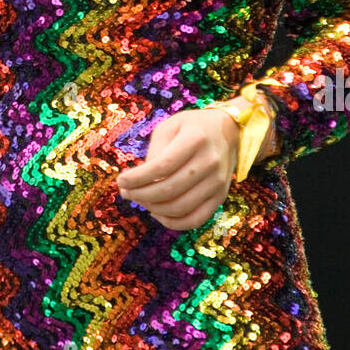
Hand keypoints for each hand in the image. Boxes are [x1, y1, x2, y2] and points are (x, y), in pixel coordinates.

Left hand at [115, 103, 241, 230]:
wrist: (228, 131)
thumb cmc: (192, 127)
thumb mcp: (170, 126)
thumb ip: (156, 151)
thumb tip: (142, 182)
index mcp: (195, 139)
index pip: (162, 166)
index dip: (138, 178)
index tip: (121, 181)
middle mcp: (210, 161)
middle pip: (169, 189)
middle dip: (141, 194)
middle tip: (125, 192)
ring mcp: (218, 182)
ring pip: (180, 207)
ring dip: (153, 208)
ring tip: (139, 199)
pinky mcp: (221, 196)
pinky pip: (196, 219)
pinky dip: (173, 222)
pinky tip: (157, 213)